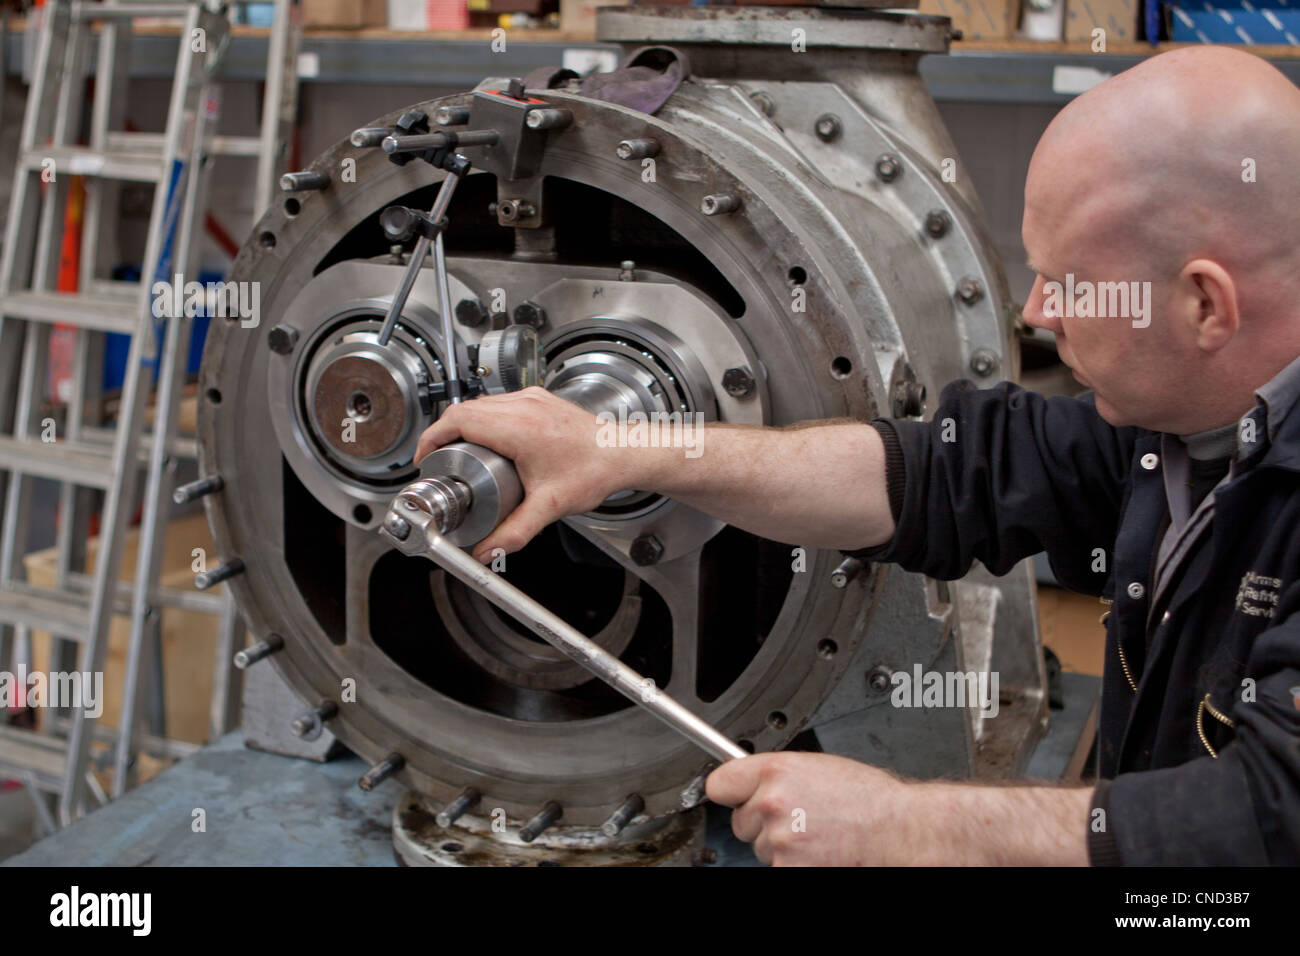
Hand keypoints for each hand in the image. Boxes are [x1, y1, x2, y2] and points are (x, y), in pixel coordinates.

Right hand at [414, 387, 627, 561]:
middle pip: (465, 410)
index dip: (433, 438)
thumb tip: (487, 551)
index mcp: (519, 427)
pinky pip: (500, 403)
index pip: (458, 420)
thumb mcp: (548, 507)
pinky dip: (486, 419)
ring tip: (461, 453)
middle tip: (441, 461)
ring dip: (465, 425)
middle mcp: (524, 407)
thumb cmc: (594, 471)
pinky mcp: (540, 399)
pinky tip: (488, 440)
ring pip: (482, 404)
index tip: (426, 457)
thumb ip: (514, 533)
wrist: (623, 453)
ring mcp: (532, 399)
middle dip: (445, 435)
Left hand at [706, 752, 931, 865]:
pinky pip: (776, 866)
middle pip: (740, 820)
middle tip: (799, 817)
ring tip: (817, 833)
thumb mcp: (816, 767)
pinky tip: (819, 851)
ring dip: (781, 844)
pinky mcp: (788, 868)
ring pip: (760, 847)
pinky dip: (794, 863)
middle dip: (763, 821)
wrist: (898, 830)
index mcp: (776, 772)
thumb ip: (776, 773)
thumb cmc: (867, 799)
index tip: (736, 794)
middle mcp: (772, 804)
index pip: (719, 784)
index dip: (731, 790)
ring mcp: (780, 840)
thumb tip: (750, 778)